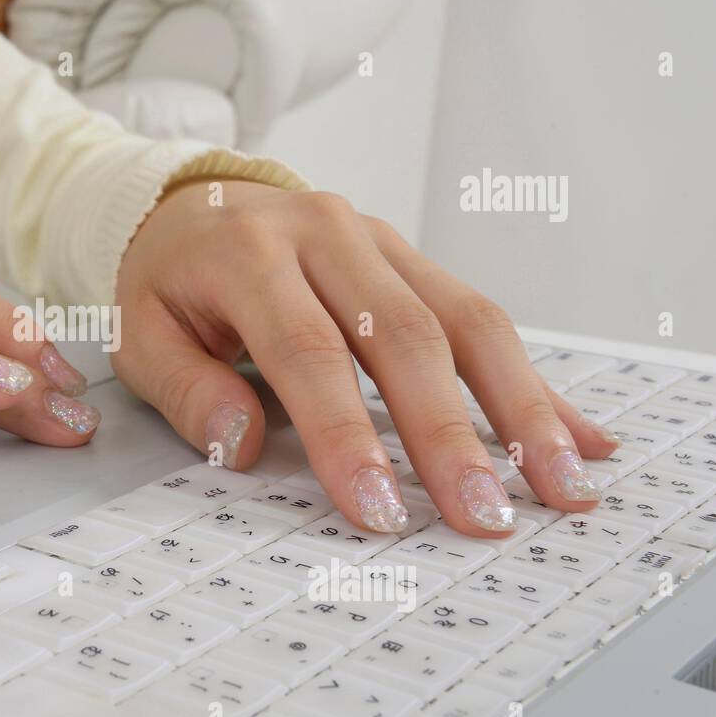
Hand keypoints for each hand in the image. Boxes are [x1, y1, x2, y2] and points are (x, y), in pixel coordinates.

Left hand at [113, 182, 617, 537]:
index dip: (348, 435)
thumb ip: (187, 389)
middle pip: (404, 335)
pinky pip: (480, 317)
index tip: (381, 510)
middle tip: (484, 515)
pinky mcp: (412, 259)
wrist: (191, 201)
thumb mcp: (138, 333)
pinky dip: (531, 381)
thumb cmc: (167, 279)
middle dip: (449, 434)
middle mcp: (326, 235)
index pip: (309, 352)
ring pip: (465, 321)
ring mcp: (379, 242)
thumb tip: (243, 445)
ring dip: (520, 406)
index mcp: (249, 253)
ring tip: (561, 483)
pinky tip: (577, 434)